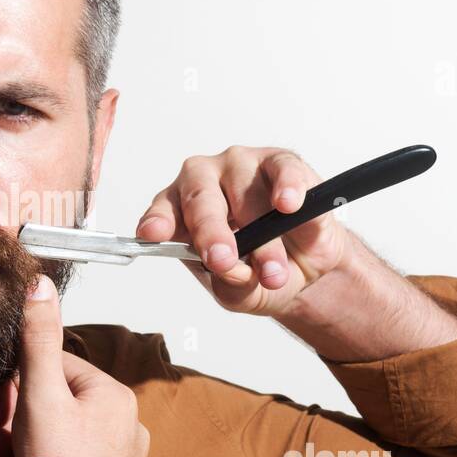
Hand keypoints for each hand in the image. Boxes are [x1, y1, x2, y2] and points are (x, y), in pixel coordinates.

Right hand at [0, 274, 149, 456]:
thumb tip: (40, 285)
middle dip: (17, 425)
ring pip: (53, 437)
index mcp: (116, 398)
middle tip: (6, 448)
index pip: (54, 368)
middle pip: (52, 404)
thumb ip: (37, 340)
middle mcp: (126, 428)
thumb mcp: (39, 398)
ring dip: (21, 452)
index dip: (19, 389)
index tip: (3, 411)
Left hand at [135, 146, 353, 317]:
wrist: (305, 265)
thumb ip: (232, 285)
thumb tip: (231, 269)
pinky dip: (286, 185)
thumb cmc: (259, 271)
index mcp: (182, 212)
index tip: (152, 234)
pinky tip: (288, 204)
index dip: (159, 221)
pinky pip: (282, 168)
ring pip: (245, 190)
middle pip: (200, 197)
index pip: (163, 211)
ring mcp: (242, 168)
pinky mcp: (281, 162)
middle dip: (210, 230)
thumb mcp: (243, 293)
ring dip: (262, 237)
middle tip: (221, 259)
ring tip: (272, 269)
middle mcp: (206, 183)